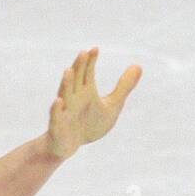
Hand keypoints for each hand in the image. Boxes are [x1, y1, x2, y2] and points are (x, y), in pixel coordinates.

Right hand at [45, 47, 141, 161]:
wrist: (67, 146)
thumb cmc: (89, 124)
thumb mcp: (112, 106)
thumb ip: (124, 87)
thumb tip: (139, 66)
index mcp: (85, 91)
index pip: (87, 72)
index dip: (90, 61)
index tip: (95, 49)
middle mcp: (73, 98)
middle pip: (75, 79)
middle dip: (79, 67)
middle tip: (83, 53)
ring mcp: (64, 112)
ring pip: (64, 95)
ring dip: (66, 83)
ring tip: (68, 71)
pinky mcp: (57, 127)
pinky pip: (56, 118)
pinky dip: (56, 109)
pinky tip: (58, 101)